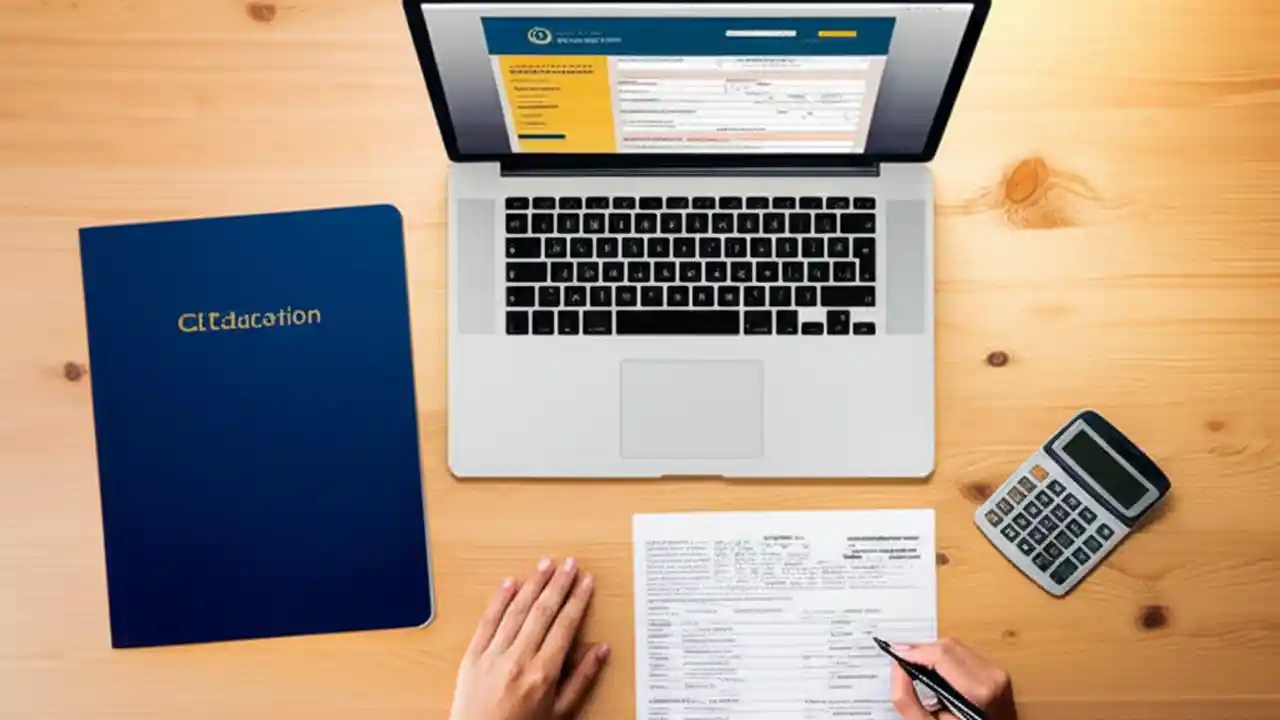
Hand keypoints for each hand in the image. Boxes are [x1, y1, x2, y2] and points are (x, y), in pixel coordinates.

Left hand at [449, 558, 608, 719]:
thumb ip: (582, 679)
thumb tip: (601, 650)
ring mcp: (493, 655)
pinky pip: (488, 621)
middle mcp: (518, 659)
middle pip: (543, 611)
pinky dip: (499, 600)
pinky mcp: (472, 656)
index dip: (577, 600)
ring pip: (517, 610)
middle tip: (570, 564)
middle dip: (559, 584)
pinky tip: (510, 583)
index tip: (586, 582)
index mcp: (543, 673)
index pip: (565, 625)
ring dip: (533, 584)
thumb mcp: (560, 713)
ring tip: (546, 565)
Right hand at [890, 638, 1015, 719]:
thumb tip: (898, 670)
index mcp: (980, 690)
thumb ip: (908, 701)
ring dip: (933, 654)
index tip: (896, 654)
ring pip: (956, 647)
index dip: (914, 651)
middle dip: (921, 651)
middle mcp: (993, 676)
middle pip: (947, 646)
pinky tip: (936, 671)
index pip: (940, 653)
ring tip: (917, 666)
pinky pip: (965, 654)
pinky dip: (946, 659)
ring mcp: (997, 673)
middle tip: (902, 660)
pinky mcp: (996, 673)